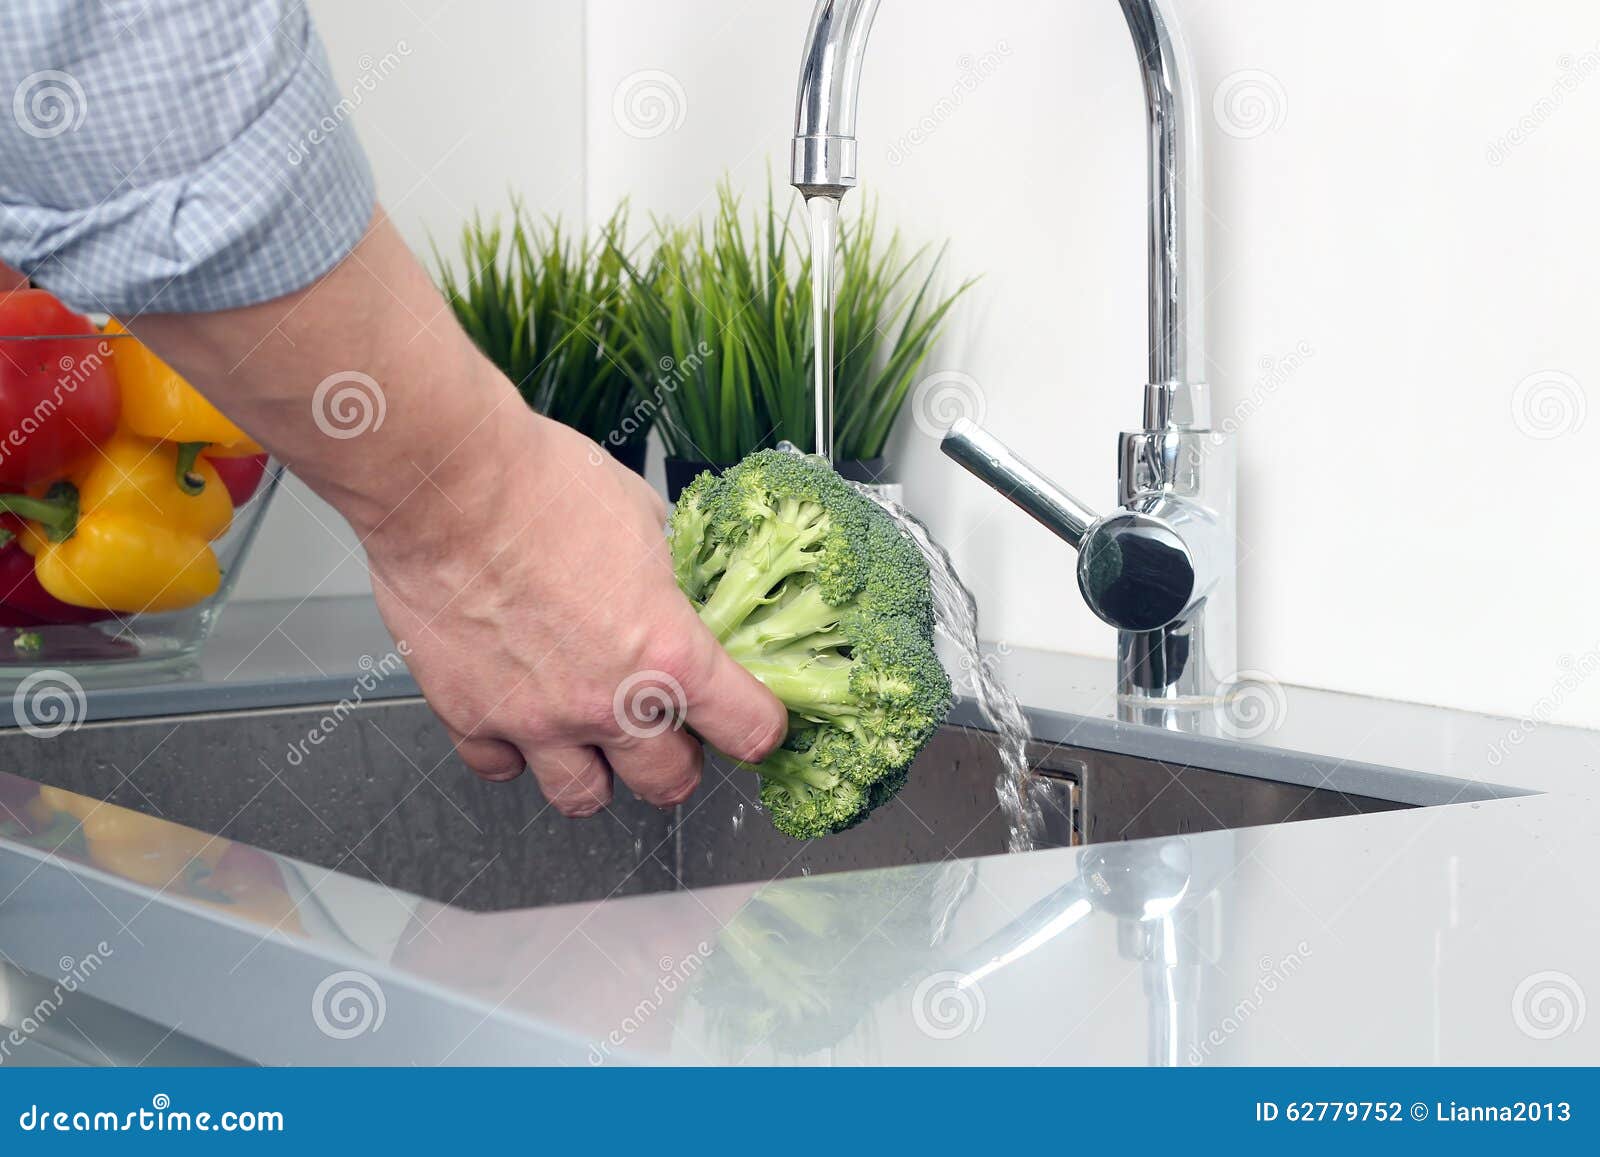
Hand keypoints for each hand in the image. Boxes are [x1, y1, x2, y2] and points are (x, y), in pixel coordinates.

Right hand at [129, 212, 785, 815]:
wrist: (449, 483)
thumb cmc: (544, 484)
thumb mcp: (645, 518)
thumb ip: (666, 573)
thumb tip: (673, 584)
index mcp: (669, 654)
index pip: (748, 729)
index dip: (759, 727)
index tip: (755, 721)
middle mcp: (607, 703)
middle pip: (668, 783)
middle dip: (677, 761)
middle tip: (669, 731)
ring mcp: (535, 720)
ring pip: (584, 797)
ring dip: (598, 773)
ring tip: (592, 739)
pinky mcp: (470, 716)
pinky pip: (501, 768)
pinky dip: (513, 753)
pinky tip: (518, 716)